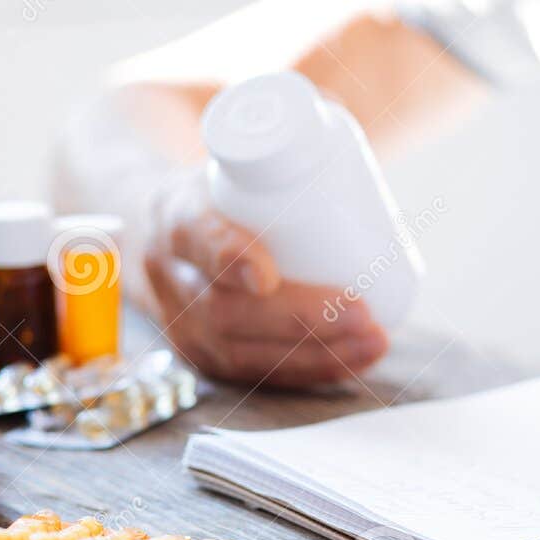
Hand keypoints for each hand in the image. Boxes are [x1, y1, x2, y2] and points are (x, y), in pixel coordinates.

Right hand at [140, 169, 388, 386]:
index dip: (229, 258)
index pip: (197, 238)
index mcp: (178, 219)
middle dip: (302, 319)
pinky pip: (259, 375)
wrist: (164, 236)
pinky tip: (355, 361)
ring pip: (245, 354)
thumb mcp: (236, 169)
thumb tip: (367, 176)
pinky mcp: (207, 359)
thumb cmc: (222, 198)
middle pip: (227, 312)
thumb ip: (282, 164)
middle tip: (364, 313)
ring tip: (374, 340)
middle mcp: (172, 278)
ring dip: (319, 354)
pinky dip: (312, 370)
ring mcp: (185, 327)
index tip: (267, 277)